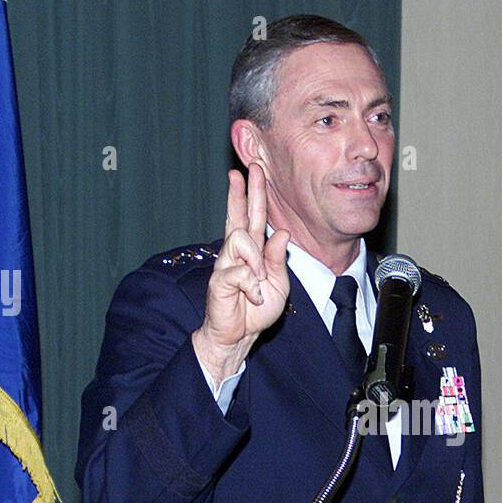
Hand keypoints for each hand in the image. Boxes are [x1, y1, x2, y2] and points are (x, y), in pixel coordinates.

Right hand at [193, 163, 290, 382]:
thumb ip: (277, 258)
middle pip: (239, 214)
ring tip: (259, 283)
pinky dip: (252, 286)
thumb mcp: (278, 283)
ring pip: (241, 240)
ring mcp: (226, 263)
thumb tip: (281, 232)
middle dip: (243, 190)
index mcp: (253, 250)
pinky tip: (254, 297)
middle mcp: (237, 252)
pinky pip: (240, 271)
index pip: (254, 216)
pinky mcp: (220, 279)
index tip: (253, 169)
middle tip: (246, 167)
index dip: (253, 193)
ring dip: (256, 262)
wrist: (239, 335)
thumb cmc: (257, 309)